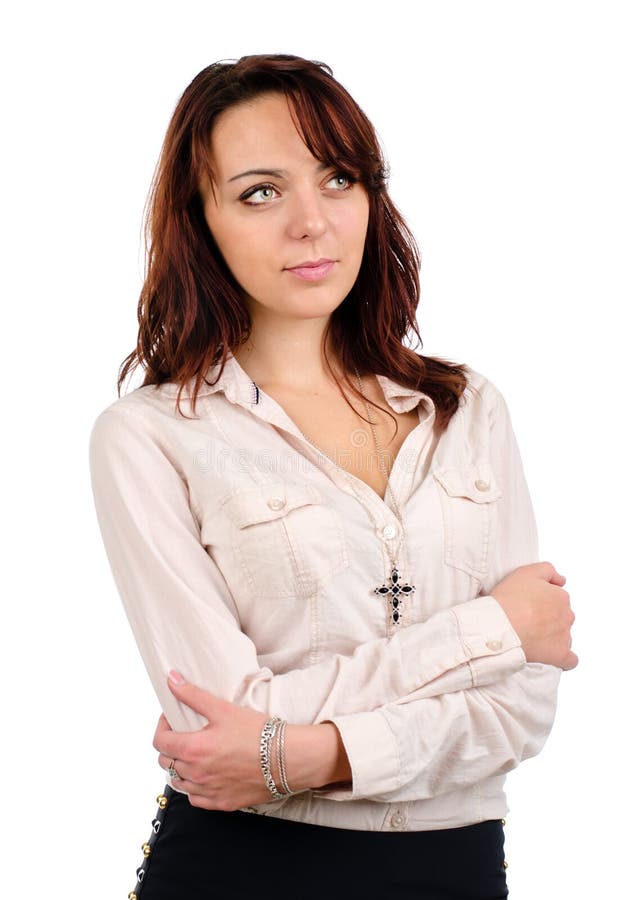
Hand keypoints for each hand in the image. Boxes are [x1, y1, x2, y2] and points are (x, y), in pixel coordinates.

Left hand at [153, 671, 349, 810]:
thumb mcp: (223, 708)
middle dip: (170, 746)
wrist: (287, 759)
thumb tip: (170, 679)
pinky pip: (195, 799)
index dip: (162, 727)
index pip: (160, 742)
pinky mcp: (221, 803)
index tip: (172, 719)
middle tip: (184, 734)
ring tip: (195, 753)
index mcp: (193, 749)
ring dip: (180, 767)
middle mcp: (196, 774)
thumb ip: (192, 695)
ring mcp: (208, 792)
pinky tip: (205, 775)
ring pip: (178, 783)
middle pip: (166, 762)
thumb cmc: (258, 732)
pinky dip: (194, 787)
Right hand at [489, 562, 577, 669]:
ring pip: (565, 635)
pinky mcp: (559, 654)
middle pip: (562, 616)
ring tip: (532, 637)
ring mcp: (564, 636)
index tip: (529, 605)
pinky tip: (553, 655)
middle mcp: (566, 615)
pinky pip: (570, 660)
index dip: (543, 601)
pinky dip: (564, 658)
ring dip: (554, 636)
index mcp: (560, 596)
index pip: (558, 598)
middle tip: (528, 620)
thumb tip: (561, 580)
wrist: (499, 626)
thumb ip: (547, 570)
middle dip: (550, 618)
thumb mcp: (525, 571)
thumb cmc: (508, 599)